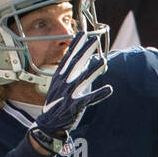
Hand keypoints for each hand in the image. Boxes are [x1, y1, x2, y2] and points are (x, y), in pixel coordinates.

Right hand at [30, 32, 112, 155]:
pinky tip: (109, 89)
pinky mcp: (75, 106)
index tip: (82, 33)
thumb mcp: (59, 84)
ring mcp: (69, 94)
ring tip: (103, 61)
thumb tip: (82, 60)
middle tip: (94, 39)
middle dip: (85, 51)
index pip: (68, 57)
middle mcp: (63, 83)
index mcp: (59, 77)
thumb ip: (70, 73)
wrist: (48, 123)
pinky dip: (99, 94)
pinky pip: (89, 99)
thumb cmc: (56, 103)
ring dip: (93, 70)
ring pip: (82, 80)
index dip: (75, 45)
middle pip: (75, 64)